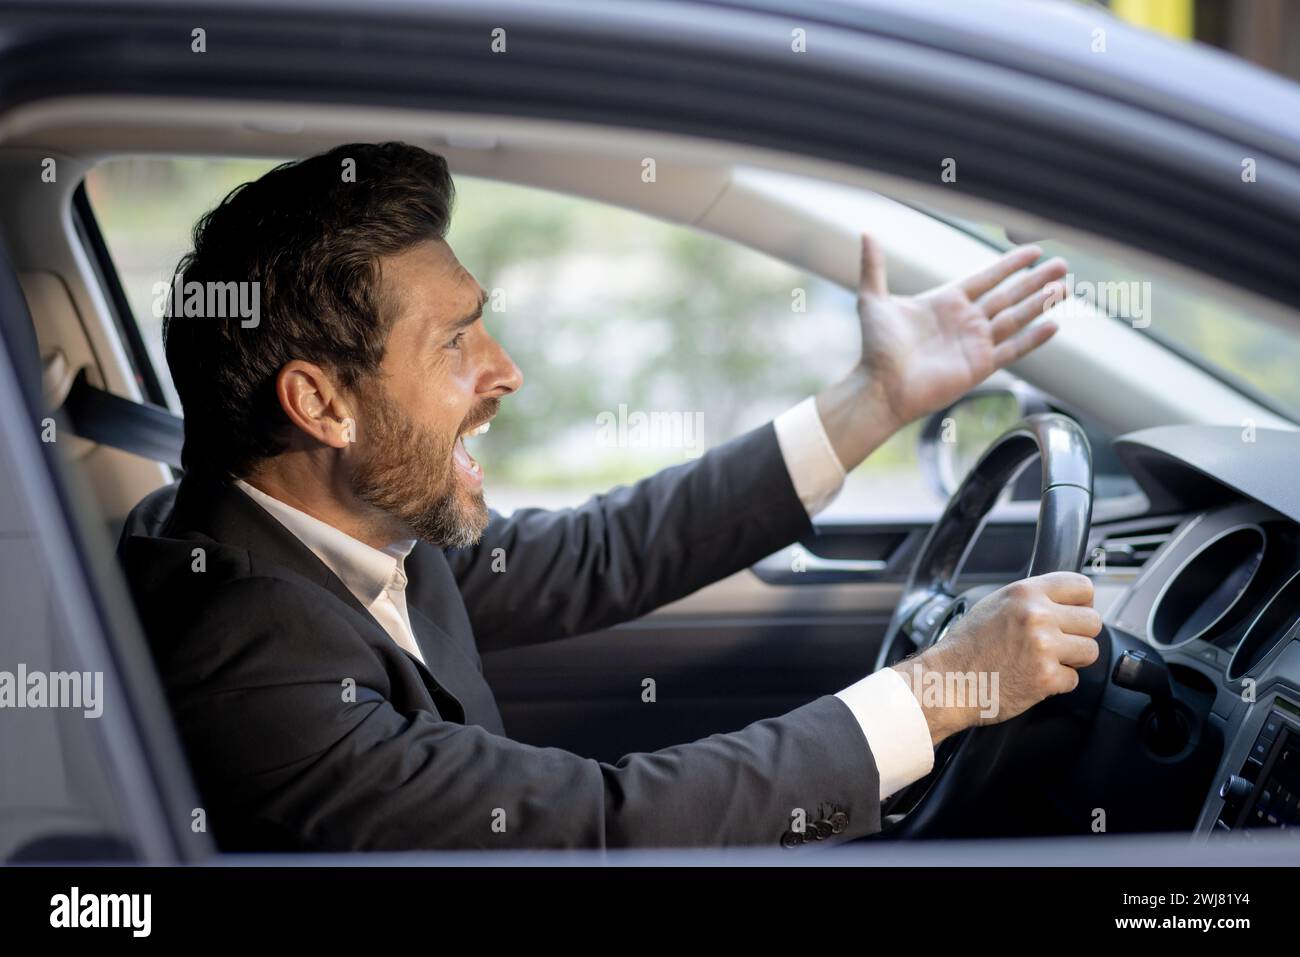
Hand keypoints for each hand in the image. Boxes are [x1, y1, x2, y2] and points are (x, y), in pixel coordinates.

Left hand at [816, 235, 1067, 471]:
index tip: (1033, 252)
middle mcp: (964, 321)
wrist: (881, 387)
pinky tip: (1053, 325)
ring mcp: (974, 343)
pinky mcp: (980, 366)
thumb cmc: (876, 348)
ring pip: (1016, 317)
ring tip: (1065, 287)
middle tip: (1062, 264)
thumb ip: (874, 267)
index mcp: (946, 302)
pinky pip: (1013, 349)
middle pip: (1009, 295)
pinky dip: (1033, 338)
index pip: (987, 277)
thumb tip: (867, 233)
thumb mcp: (874, 301)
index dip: (1010, 265)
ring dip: (1041, 303)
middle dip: (1035, 280)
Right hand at [891, 572, 1101, 745]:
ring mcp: (1044, 648)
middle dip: (1078, 634)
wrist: (947, 681)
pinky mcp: (1046, 678)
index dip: (1081, 603)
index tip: (1074, 614)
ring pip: (1090, 651)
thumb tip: (1065, 603)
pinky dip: (1057, 683)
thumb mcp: (995, 604)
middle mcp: (1037, 616)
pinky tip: (1034, 677)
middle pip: (1092, 621)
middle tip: (1058, 643)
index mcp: (1025, 593)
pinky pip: (1074, 680)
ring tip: (1045, 660)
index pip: (1083, 586)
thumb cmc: (966, 647)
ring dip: (1072, 659)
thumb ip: (1031, 600)